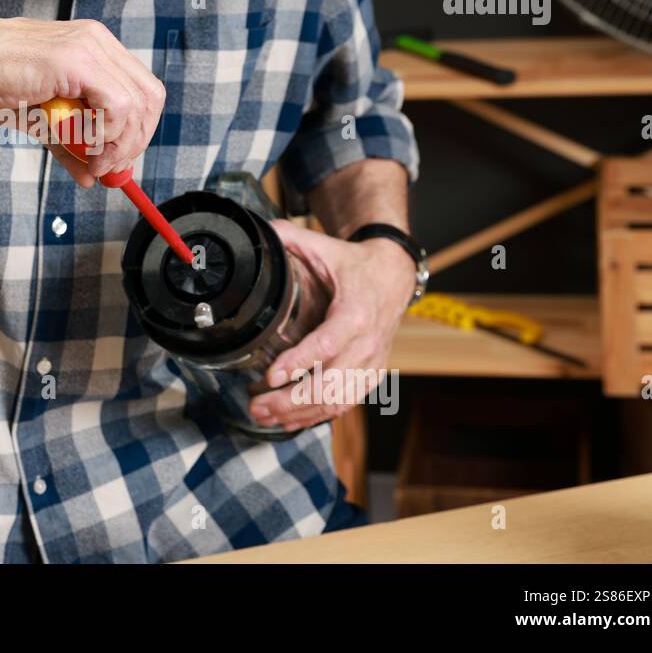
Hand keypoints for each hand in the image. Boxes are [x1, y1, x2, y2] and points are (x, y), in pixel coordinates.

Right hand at [0, 13, 165, 186]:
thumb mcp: (41, 120)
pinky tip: (81, 141)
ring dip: (118, 143)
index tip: (113, 158)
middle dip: (134, 141)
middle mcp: (98, 42)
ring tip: (89, 160)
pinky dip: (105, 133)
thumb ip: (70, 144)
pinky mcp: (77, 60)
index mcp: (94, 49)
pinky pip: (116, 106)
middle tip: (107, 167)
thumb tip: (91, 177)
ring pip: (138, 104)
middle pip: (150, 98)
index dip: (135, 131)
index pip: (141, 92)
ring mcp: (90, 47)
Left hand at [247, 220, 415, 431]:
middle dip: (291, 400)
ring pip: (338, 401)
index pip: (327, 344)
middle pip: (330, 384)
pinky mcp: (371, 374)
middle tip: (257, 405)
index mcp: (355, 312)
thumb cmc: (354, 264)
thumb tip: (257, 232)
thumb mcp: (323, 246)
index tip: (271, 375)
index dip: (299, 362)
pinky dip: (317, 416)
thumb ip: (288, 238)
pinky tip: (289, 420)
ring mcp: (371, 363)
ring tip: (263, 415)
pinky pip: (346, 404)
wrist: (394, 275)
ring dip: (299, 414)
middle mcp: (367, 343)